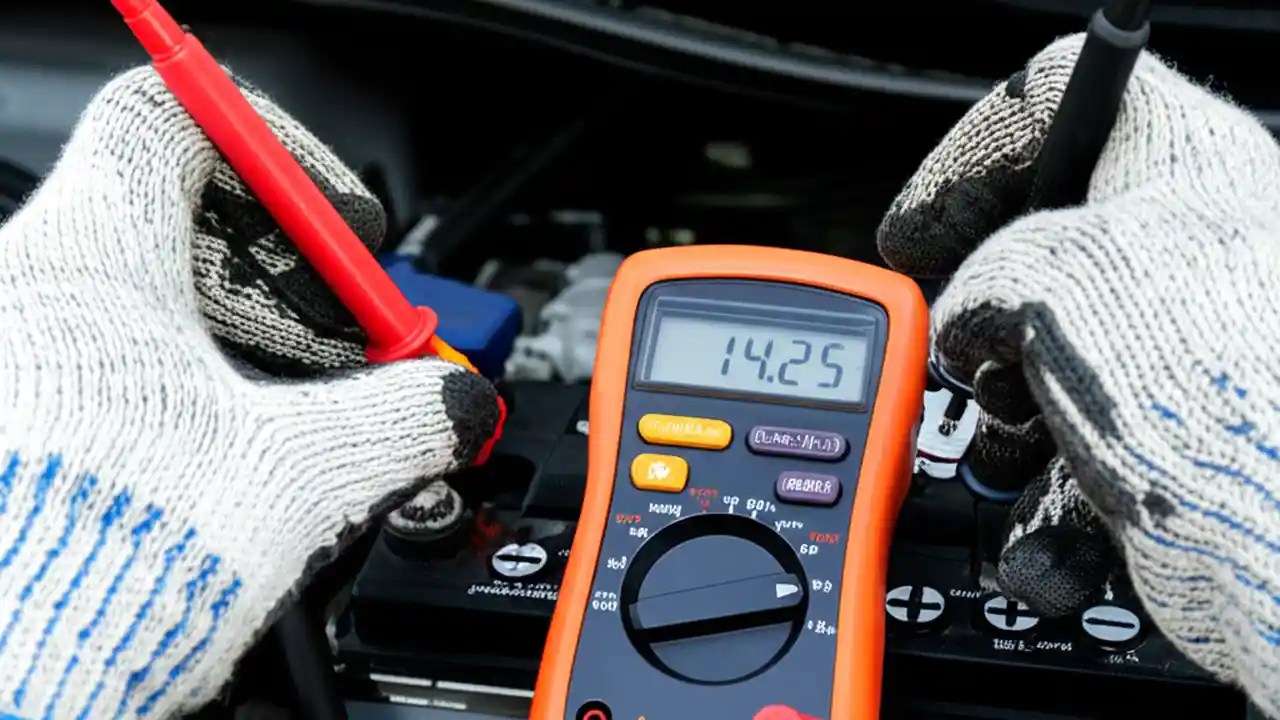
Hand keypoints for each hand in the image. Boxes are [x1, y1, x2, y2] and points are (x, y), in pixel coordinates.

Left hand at [0, 66, 498, 718]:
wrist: (5, 675)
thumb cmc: (104, 558)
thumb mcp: (295, 469)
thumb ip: (400, 415)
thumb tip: (452, 404)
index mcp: (96, 257)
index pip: (173, 115)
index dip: (274, 150)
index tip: (338, 222)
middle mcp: (34, 286)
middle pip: (179, 219)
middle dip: (286, 279)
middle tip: (347, 344)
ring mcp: (14, 354)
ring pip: (148, 299)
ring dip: (240, 342)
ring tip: (295, 417)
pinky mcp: (14, 420)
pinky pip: (108, 366)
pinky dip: (184, 389)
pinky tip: (226, 454)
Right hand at [878, 35, 1279, 714]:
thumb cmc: (1197, 378)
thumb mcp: (1038, 277)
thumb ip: (971, 280)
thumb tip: (959, 337)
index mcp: (1181, 161)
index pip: (1062, 100)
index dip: (970, 156)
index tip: (915, 234)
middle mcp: (1194, 250)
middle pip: (1044, 254)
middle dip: (981, 324)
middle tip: (961, 357)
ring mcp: (1191, 353)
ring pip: (1055, 371)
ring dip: (1009, 428)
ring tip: (1018, 456)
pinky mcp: (1184, 445)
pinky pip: (1083, 460)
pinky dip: (1049, 505)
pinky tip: (1050, 531)